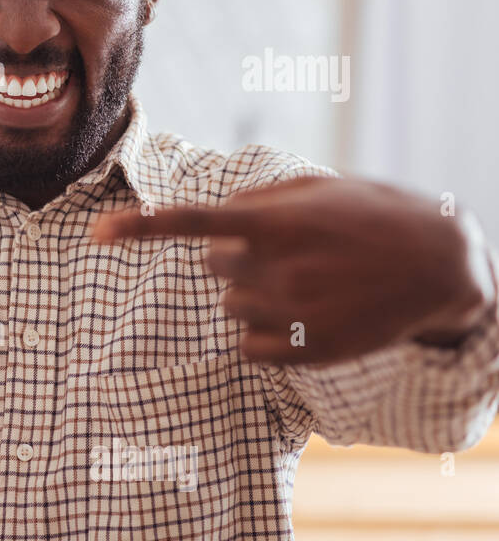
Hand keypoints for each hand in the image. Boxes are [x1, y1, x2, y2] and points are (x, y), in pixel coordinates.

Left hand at [91, 177, 495, 364]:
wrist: (444, 266)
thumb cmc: (376, 216)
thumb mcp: (322, 189)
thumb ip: (262, 199)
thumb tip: (217, 215)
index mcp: (279, 222)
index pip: (194, 224)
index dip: (140, 228)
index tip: (95, 233)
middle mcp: (280, 268)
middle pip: (213, 267)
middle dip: (238, 257)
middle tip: (290, 250)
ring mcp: (295, 313)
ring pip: (230, 307)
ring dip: (255, 293)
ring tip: (310, 281)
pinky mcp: (309, 350)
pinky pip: (250, 347)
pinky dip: (266, 333)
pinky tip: (308, 313)